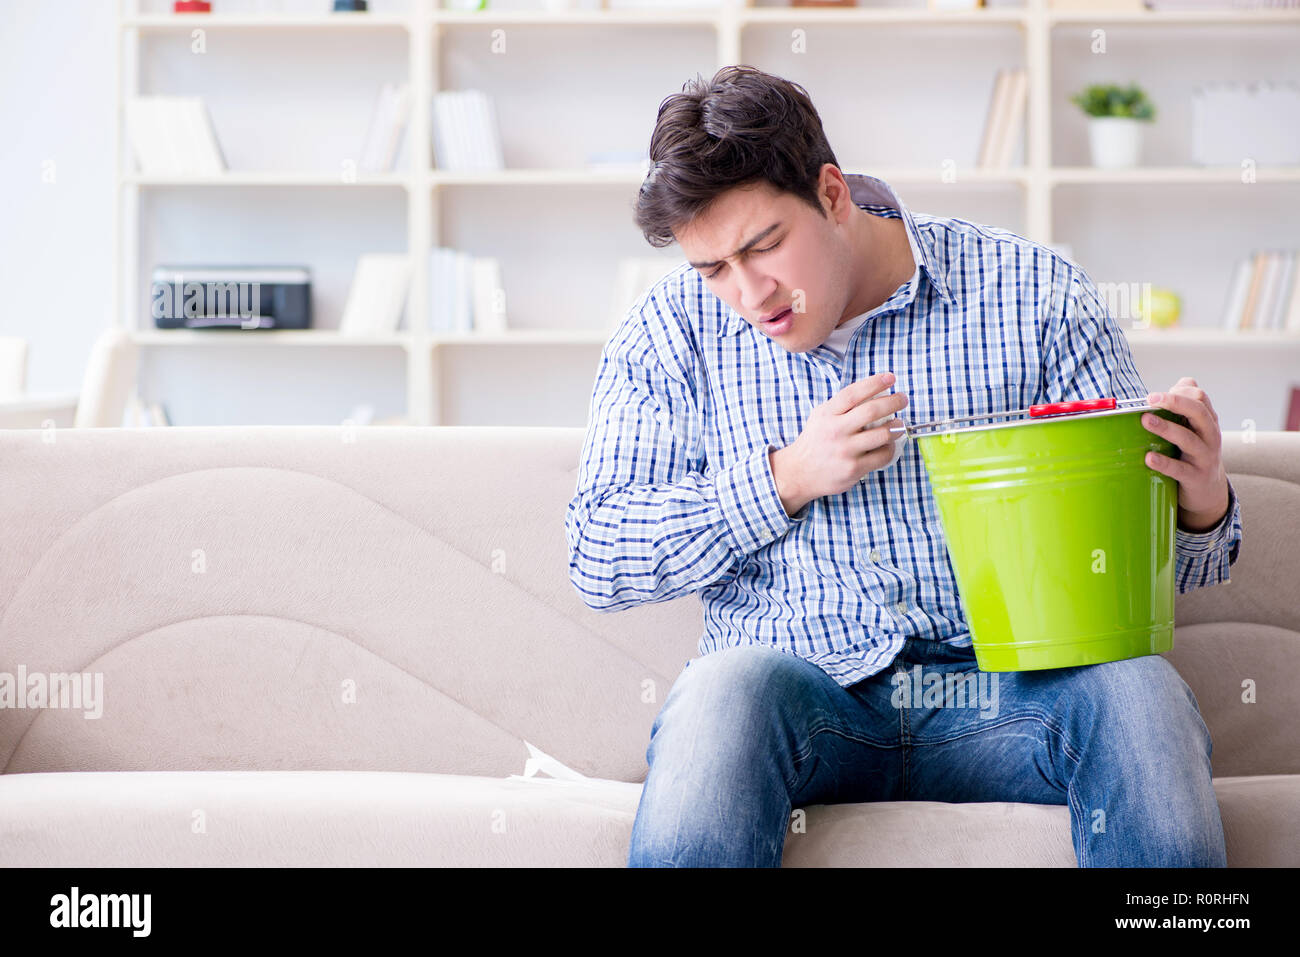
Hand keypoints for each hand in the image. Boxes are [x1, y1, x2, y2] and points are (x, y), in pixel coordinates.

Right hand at [769, 371, 907, 516]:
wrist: (800, 473)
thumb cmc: (815, 442)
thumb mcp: (821, 417)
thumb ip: (841, 406)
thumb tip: (871, 392)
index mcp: (827, 414)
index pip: (853, 394)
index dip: (874, 383)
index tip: (890, 378)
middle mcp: (836, 431)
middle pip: (872, 411)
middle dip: (893, 402)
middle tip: (903, 399)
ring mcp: (845, 451)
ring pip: (882, 434)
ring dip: (897, 427)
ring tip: (899, 425)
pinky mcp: (854, 469)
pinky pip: (882, 456)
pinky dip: (890, 448)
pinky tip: (889, 445)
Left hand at [1141, 377, 1230, 531]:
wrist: (1208, 489)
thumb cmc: (1194, 452)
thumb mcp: (1194, 428)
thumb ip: (1186, 406)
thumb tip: (1180, 383)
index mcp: (1207, 421)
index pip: (1199, 398)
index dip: (1179, 392)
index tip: (1155, 395)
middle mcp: (1210, 436)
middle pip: (1198, 413)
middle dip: (1175, 402)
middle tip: (1151, 399)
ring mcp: (1205, 457)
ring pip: (1189, 439)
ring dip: (1166, 428)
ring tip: (1146, 420)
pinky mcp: (1195, 477)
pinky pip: (1180, 469)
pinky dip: (1165, 463)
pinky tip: (1149, 457)